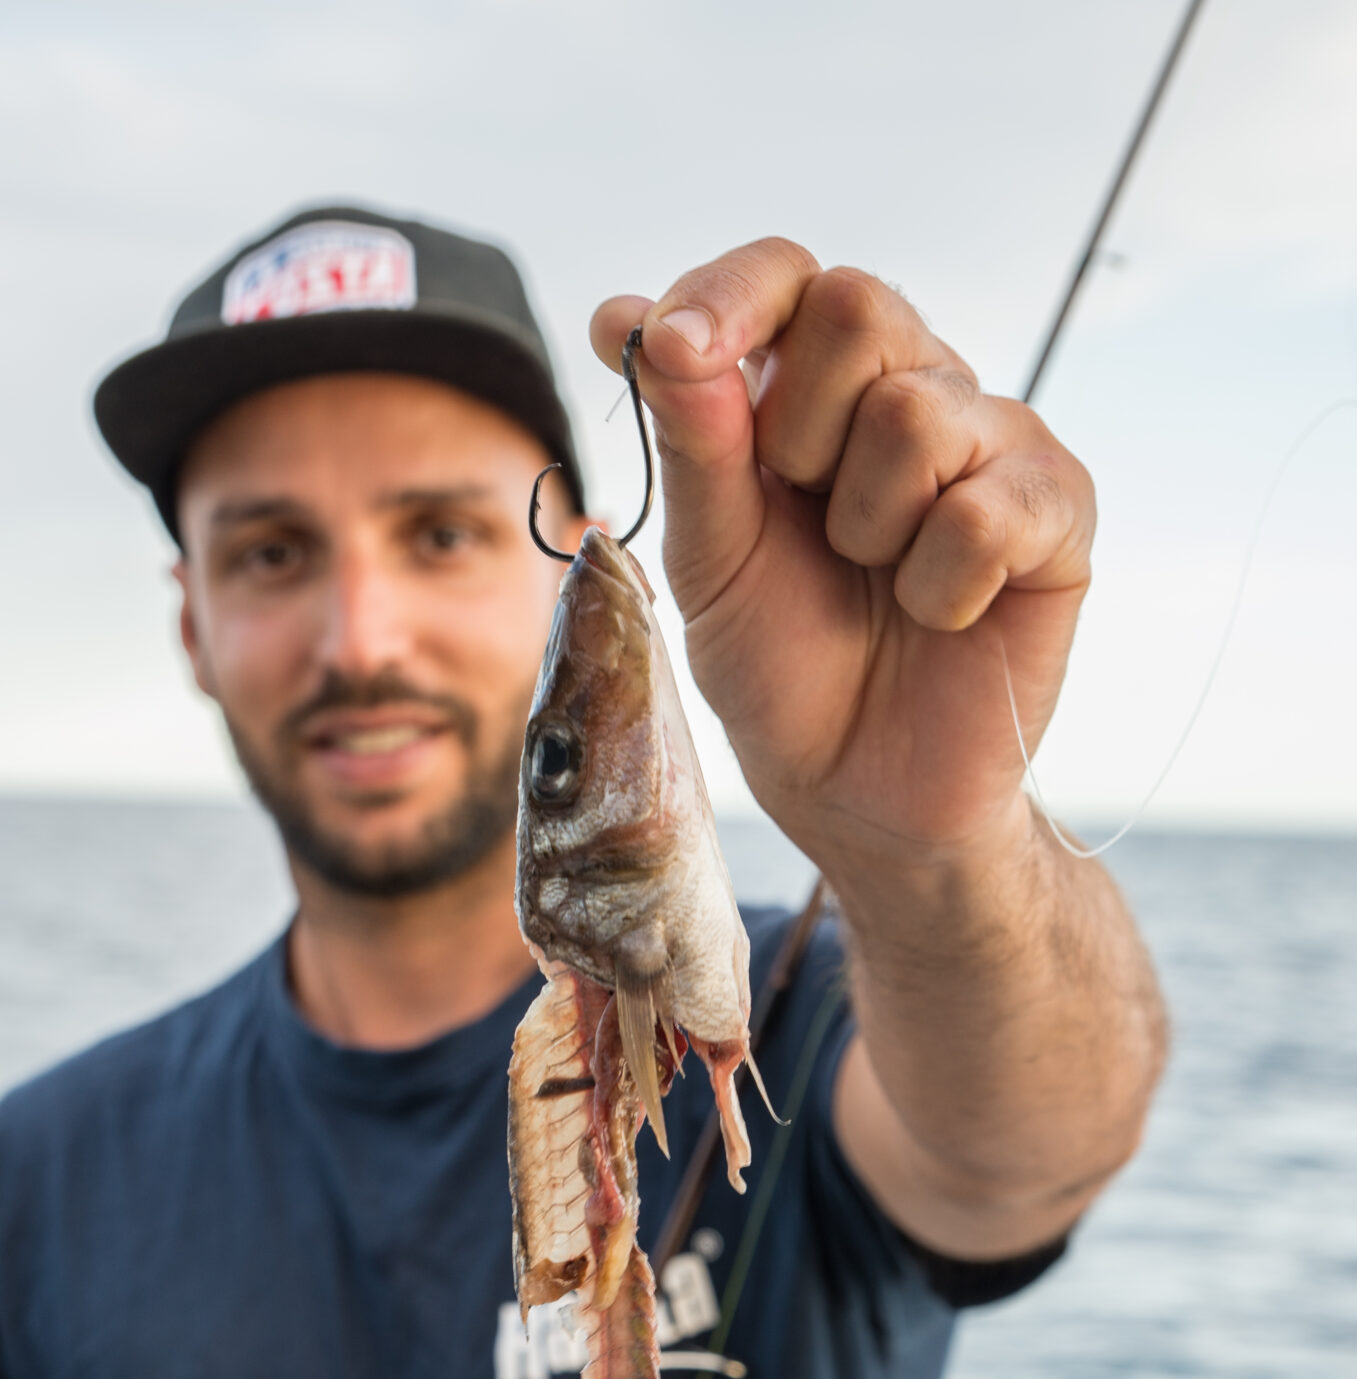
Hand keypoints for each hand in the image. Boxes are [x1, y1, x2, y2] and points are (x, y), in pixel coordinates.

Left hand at [591, 242, 1095, 868]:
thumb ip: (687, 442)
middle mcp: (911, 388)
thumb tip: (627, 318)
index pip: (785, 273)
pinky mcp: (1059, 508)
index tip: (674, 350)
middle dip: (803, 433)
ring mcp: (994, 441)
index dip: (731, 296)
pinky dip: (939, 586)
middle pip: (861, 306)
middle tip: (809, 523)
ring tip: (878, 584)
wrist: (862, 795)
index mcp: (814, 389)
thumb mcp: (709, 562)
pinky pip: (988, 506)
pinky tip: (939, 617)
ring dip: (870, 527)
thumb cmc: (786, 673)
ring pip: (919, 412)